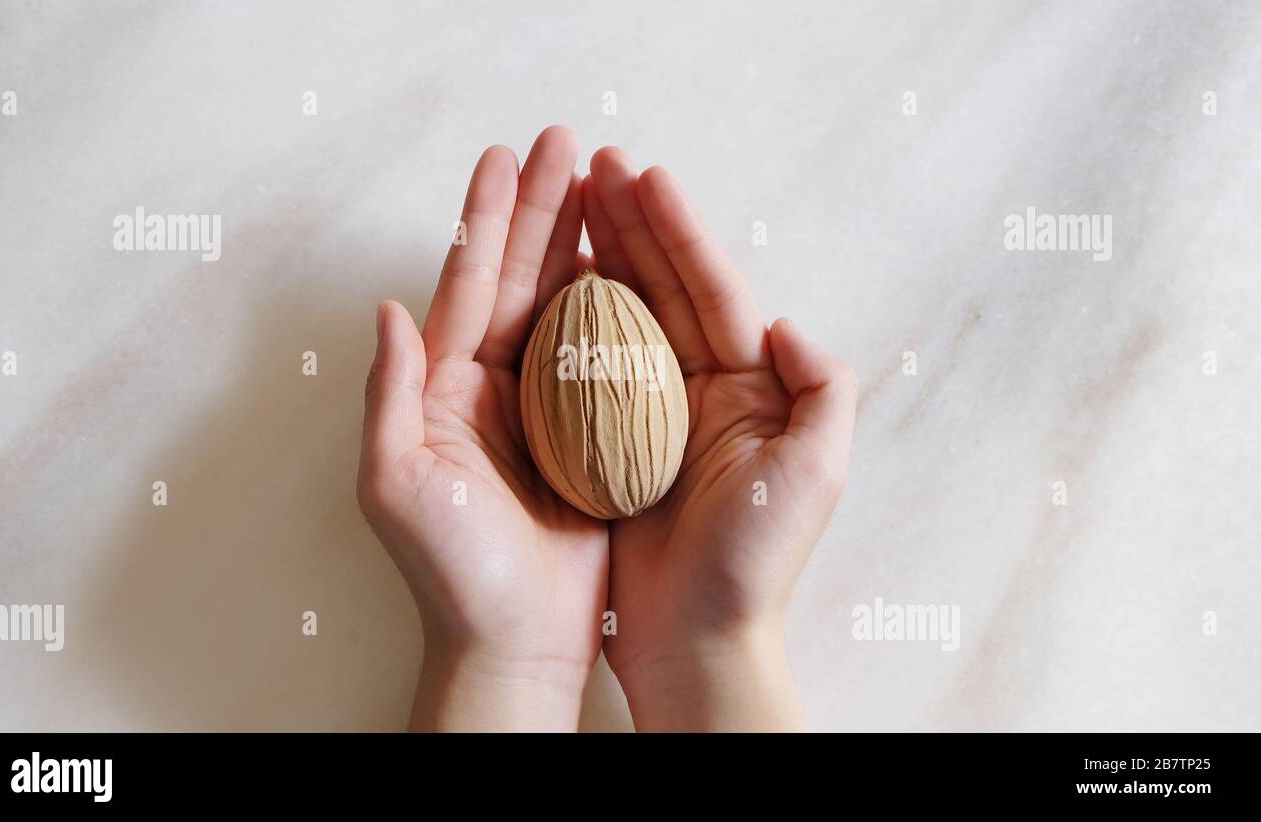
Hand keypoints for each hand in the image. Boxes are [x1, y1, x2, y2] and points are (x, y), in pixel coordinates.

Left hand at [357, 127, 607, 730]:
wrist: (515, 643)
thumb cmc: (451, 574)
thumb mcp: (397, 485)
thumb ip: (390, 395)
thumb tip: (387, 309)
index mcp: (447, 388)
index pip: (467, 283)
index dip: (487, 218)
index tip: (507, 157)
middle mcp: (493, 386)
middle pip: (520, 277)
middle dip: (543, 208)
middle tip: (568, 142)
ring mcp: (545, 407)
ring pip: (566, 305)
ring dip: (583, 242)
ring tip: (606, 184)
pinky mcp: (591, 434)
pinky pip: (608, 354)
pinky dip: (621, 305)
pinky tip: (637, 266)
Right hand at [585, 147, 858, 730]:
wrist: (696, 642)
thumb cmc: (756, 568)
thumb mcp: (815, 475)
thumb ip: (820, 389)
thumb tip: (784, 320)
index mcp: (754, 387)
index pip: (713, 290)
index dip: (679, 231)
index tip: (644, 177)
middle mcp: (707, 390)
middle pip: (665, 288)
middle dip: (632, 224)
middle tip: (594, 165)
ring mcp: (657, 414)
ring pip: (624, 315)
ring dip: (599, 256)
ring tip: (568, 201)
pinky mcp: (614, 443)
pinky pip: (587, 366)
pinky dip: (569, 319)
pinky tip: (545, 281)